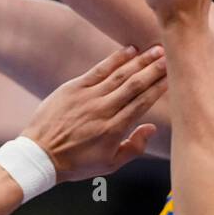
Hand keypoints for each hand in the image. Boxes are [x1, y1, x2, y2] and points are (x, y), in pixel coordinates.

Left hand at [21, 45, 166, 181]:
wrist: (39, 156)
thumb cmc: (76, 162)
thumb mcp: (109, 165)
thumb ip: (134, 147)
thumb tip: (152, 127)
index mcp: (114, 129)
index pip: (143, 103)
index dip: (160, 88)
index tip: (174, 76)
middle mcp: (103, 110)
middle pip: (135, 85)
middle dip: (154, 70)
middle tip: (171, 57)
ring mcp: (88, 98)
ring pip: (120, 75)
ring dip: (140, 61)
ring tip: (156, 50)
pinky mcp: (73, 89)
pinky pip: (98, 70)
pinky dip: (115, 59)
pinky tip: (130, 50)